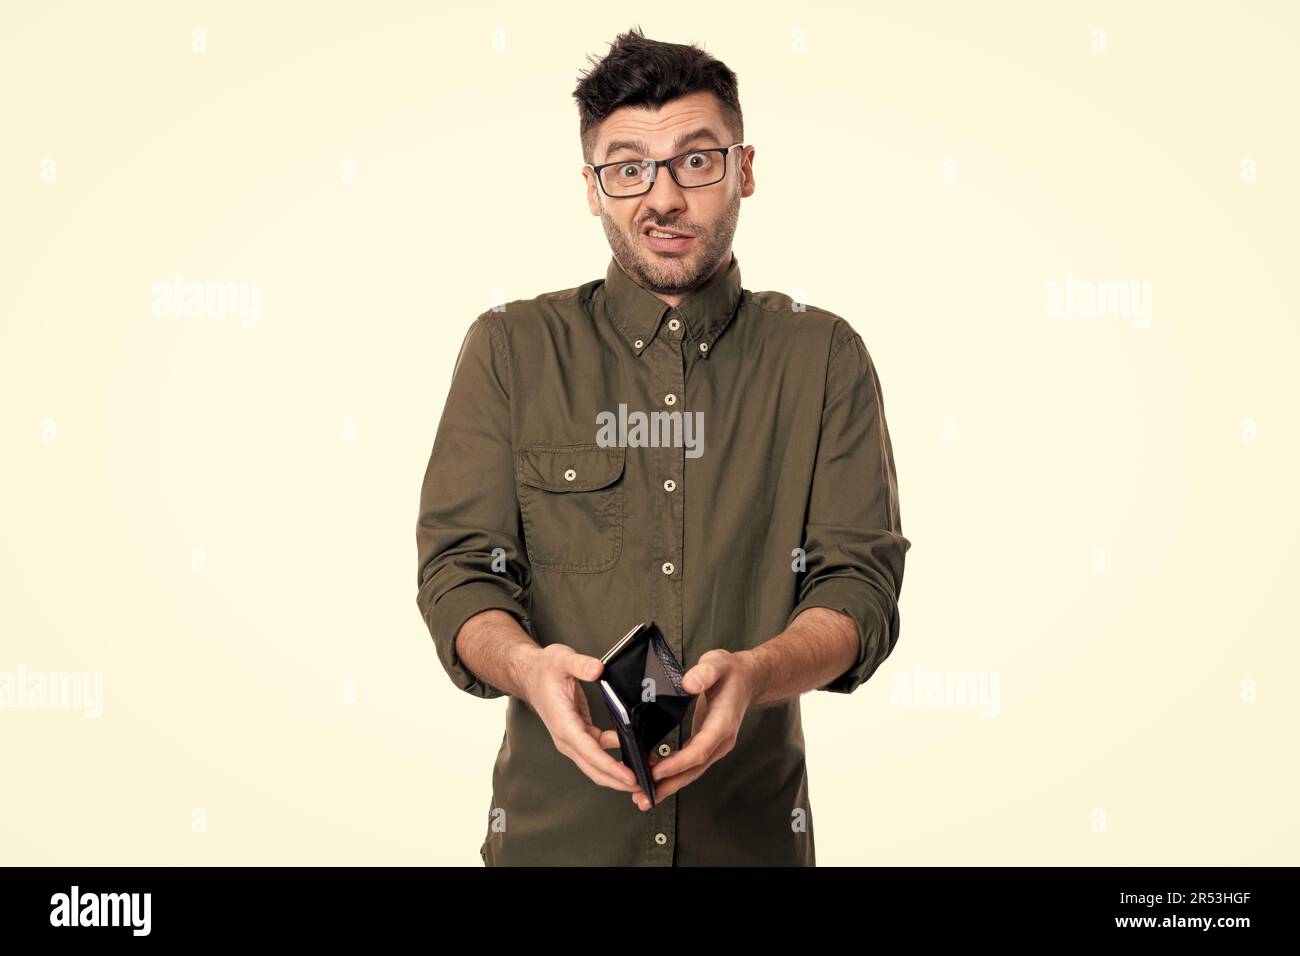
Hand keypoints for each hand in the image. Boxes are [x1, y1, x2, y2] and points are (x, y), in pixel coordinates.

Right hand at [519, 643, 638, 793]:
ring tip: (644, 772)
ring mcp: (572, 739)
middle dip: (618, 781)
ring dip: (618, 773)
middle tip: (644, 786)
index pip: (589, 751)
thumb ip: (581, 664)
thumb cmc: (544, 670)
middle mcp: (567, 737)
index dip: (609, 766)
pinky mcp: (579, 735)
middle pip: (594, 768)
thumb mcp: (562, 659)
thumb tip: (597, 670)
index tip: (628, 777)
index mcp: (563, 723)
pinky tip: (633, 752)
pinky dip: (615, 758)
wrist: (530, 674)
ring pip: (596, 765)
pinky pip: (599, 753)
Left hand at [631, 648, 756, 810]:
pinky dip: (672, 775)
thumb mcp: (718, 663)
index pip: (700, 749)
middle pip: (694, 769)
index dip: (678, 763)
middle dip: (668, 784)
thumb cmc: (730, 671)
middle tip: (643, 797)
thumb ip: (705, 672)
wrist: (747, 679)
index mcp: (723, 723)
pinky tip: (654, 781)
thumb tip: (689, 683)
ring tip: (642, 798)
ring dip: (668, 785)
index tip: (656, 771)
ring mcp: (715, 745)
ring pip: (691, 771)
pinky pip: (690, 764)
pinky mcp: (707, 745)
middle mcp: (720, 740)